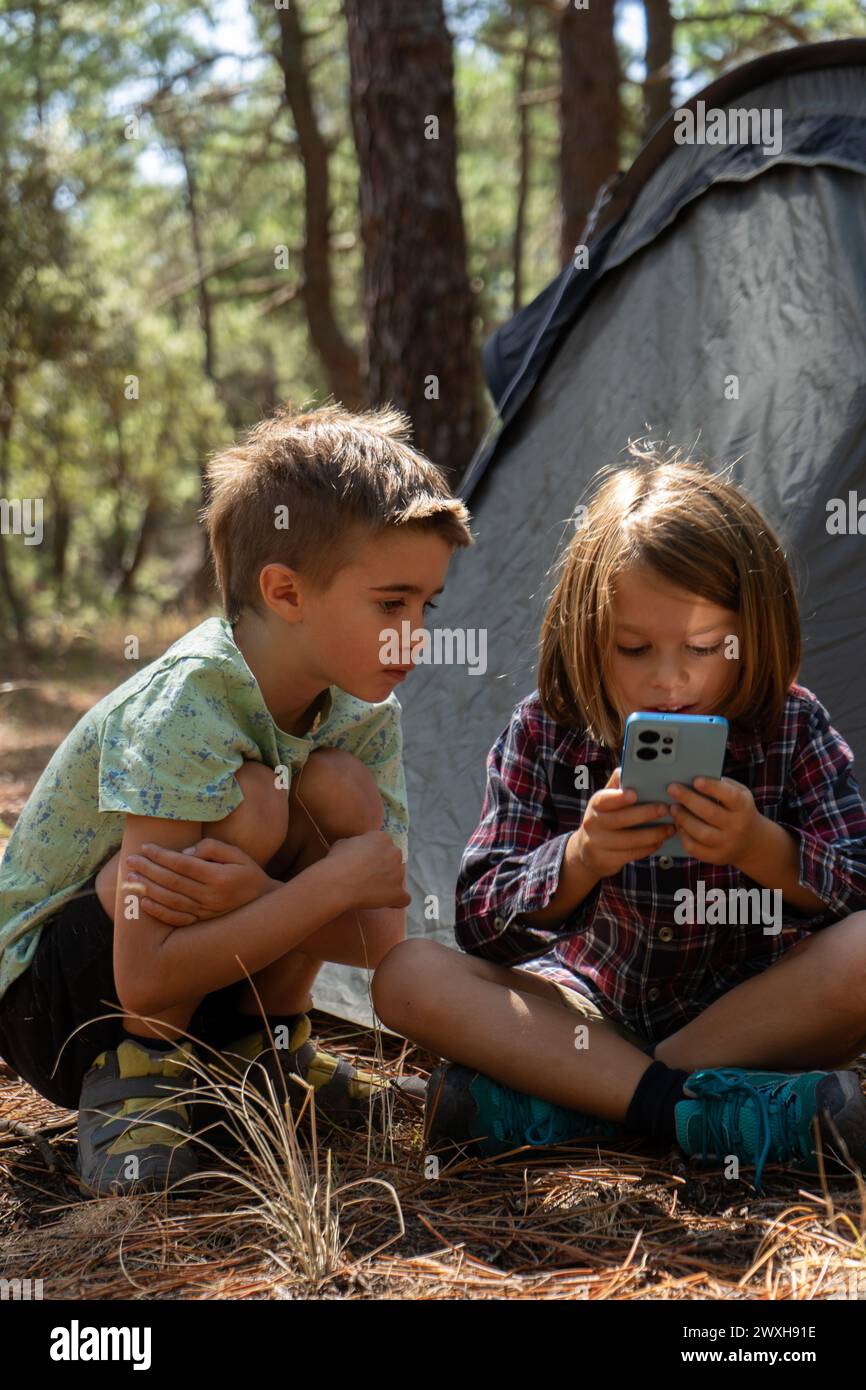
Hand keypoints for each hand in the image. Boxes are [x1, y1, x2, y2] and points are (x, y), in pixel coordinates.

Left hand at [125, 838, 273, 925]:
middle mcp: (211, 896)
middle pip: (172, 881)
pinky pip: (177, 919)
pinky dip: (159, 912)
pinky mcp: (203, 922)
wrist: (264, 903)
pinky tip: (145, 903)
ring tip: (131, 879)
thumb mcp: (237, 854)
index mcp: (219, 876)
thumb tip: (185, 853)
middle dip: (148, 869)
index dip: (162, 855)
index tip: (146, 847)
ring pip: (171, 900)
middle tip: (131, 860)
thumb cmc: (248, 873)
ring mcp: (206, 912)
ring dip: (148, 889)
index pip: (183, 864)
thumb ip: (212, 848)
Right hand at [325, 831, 410, 909]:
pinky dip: (397, 901)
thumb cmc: (337, 860)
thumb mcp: (344, 842)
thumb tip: (357, 849)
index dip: (374, 853)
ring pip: (398, 878)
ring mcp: (399, 873)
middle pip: (393, 859)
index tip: (365, 860)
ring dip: (389, 882)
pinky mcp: (398, 892)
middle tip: (368, 875)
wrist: (338, 882)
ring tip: (372, 890)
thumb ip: (357, 844)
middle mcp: (395, 853)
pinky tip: (388, 903)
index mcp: (383, 838)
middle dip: (384, 866)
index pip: (384, 844)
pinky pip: (404, 898)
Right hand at [573, 765, 675, 878]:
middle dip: (645, 814)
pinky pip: (631, 854)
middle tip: (665, 809)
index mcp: (595, 805)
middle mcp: (593, 823)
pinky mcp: (607, 860)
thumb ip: (616, 786)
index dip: (619, 797)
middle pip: (620, 820)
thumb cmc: (603, 819)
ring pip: (629, 840)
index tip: (635, 794)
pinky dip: (648, 848)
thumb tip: (626, 768)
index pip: (604, 799)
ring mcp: (598, 844)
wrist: (586, 851)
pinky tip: (660, 841)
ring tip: (671, 828)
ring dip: (653, 834)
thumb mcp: (605, 802)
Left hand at [666, 776, 759, 865]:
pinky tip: (679, 825)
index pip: (730, 796)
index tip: (696, 780)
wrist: (752, 843)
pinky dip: (683, 835)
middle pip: (710, 813)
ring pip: (700, 832)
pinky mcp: (716, 857)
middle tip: (672, 789)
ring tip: (673, 808)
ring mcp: (726, 844)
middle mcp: (737, 827)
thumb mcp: (742, 795)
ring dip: (683, 819)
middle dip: (688, 800)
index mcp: (744, 808)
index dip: (712, 788)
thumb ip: (725, 786)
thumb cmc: (740, 812)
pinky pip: (694, 848)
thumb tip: (699, 780)